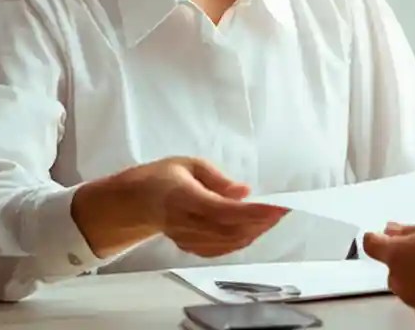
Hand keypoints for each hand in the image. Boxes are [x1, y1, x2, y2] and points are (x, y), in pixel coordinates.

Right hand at [73, 156, 286, 257]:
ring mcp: (186, 239)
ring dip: (254, 232)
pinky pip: (220, 249)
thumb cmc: (161, 178)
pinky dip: (240, 240)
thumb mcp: (188, 164)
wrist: (133, 203)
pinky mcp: (189, 248)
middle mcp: (185, 222)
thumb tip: (245, 192)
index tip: (277, 207)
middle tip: (282, 210)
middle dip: (261, 223)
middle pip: (230, 231)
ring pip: (228, 243)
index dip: (253, 212)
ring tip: (272, 217)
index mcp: (183, 197)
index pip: (223, 211)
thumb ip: (217, 178)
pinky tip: (253, 229)